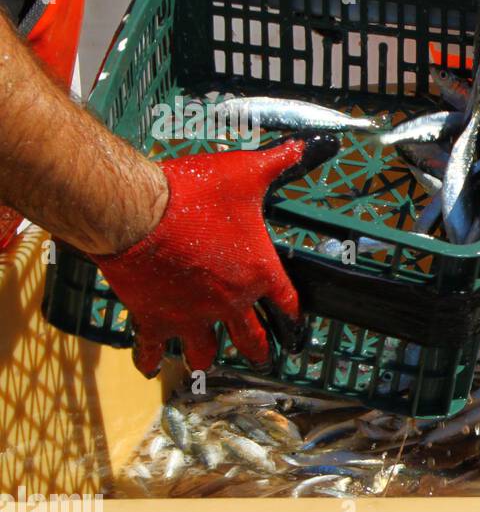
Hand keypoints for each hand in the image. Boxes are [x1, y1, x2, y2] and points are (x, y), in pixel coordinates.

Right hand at [92, 136, 338, 377]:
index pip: (288, 305)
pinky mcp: (154, 318)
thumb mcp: (247, 172)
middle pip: (252, 340)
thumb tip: (313, 144)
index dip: (295, 318)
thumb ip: (281, 161)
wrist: (135, 210)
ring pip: (205, 351)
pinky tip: (152, 366)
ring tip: (207, 362)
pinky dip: (151, 359)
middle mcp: (230, 302)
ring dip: (206, 357)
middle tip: (262, 357)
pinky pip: (153, 348)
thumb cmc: (193, 192)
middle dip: (259, 350)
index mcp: (258, 273)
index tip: (296, 330)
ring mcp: (192, 315)